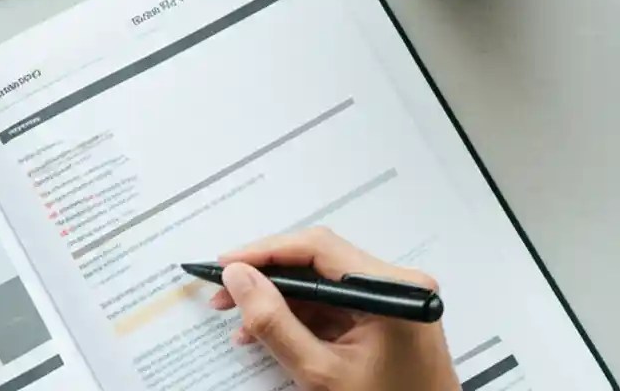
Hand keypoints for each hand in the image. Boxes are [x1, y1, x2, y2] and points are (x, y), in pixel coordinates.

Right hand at [212, 227, 459, 390]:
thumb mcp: (321, 373)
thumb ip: (275, 323)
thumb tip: (237, 276)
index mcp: (392, 288)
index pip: (318, 248)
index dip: (265, 252)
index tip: (225, 264)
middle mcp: (397, 283)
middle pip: (317, 261)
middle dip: (266, 277)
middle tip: (222, 293)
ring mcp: (391, 299)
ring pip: (319, 282)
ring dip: (277, 298)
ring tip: (237, 319)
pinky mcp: (383, 315)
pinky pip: (331, 303)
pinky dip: (298, 316)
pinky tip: (265, 332)